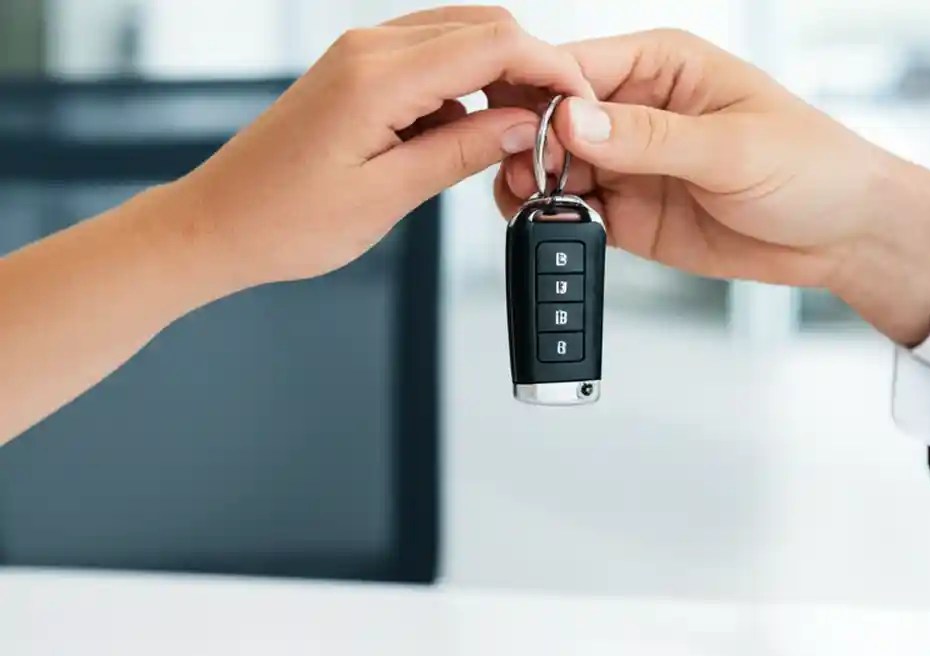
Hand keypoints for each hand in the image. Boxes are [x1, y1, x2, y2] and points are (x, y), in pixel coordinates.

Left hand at [169, 6, 591, 290]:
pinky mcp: (359, 71)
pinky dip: (466, 89)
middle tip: (555, 128)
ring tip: (516, 140)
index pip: (493, 42)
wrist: (218, 224)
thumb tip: (527, 128)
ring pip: (462, 37)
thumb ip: (465, 153)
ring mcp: (361, 55)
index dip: (550, 68)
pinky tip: (470, 136)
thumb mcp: (389, 197)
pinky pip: (433, 59)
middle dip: (532, 70)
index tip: (579, 105)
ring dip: (500, 78)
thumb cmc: (283, 220)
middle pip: (484, 26)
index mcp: (376, 76)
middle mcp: (369, 49)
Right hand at [494, 30, 929, 345]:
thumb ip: (652, 138)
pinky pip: (574, 214)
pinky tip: (560, 231)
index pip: (576, 65)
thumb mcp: (735, 148)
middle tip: (523, 176)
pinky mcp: (630, 213)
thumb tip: (575, 120)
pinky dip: (556, 224)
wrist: (845, 237)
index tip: (524, 128)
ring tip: (536, 207)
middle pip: (551, 118)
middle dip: (527, 144)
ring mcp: (630, 164)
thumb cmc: (815, 168)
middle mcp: (637, 110)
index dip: (540, 93)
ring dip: (534, 187)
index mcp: (662, 65)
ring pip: (551, 168)